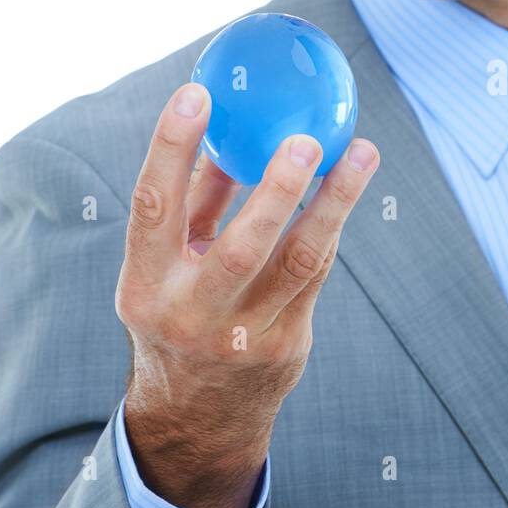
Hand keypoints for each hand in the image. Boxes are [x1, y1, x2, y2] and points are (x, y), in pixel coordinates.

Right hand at [115, 81, 378, 507]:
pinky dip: (332, 224)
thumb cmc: (180, 312)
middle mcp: (191, 314)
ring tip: (361, 154)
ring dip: (334, 202)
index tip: (196, 92)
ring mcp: (243, 335)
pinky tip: (349, 185)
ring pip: (299, 261)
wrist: (197, 414)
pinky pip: (316, 274)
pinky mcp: (287, 345)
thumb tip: (228, 125)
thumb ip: (195, 201)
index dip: (171, 147)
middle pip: (241, 248)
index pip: (152, 207)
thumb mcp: (167, 264)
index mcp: (145, 285)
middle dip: (276, 191)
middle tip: (306, 140)